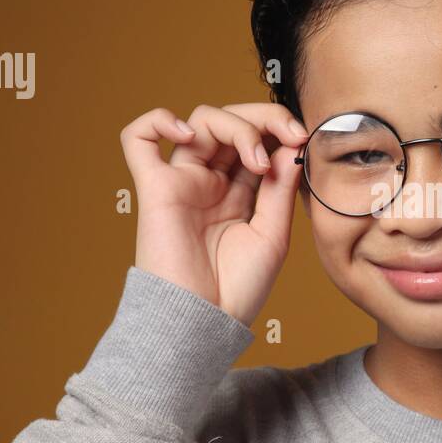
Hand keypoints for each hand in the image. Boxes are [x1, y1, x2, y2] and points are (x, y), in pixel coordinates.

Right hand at [120, 103, 309, 325]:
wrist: (204, 324)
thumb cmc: (237, 290)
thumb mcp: (273, 235)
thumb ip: (280, 189)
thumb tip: (291, 145)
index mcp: (238, 192)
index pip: (257, 139)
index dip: (279, 129)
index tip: (303, 138)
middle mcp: (209, 181)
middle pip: (231, 121)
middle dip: (264, 119)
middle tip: (290, 134)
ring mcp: (182, 182)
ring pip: (200, 121)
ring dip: (235, 125)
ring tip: (256, 160)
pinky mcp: (155, 189)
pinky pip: (138, 139)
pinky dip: (158, 120)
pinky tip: (189, 133)